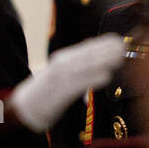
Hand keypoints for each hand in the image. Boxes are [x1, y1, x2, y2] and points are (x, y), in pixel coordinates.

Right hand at [9, 33, 125, 131]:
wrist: (25, 107)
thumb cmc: (47, 92)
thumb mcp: (61, 75)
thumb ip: (79, 68)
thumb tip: (103, 64)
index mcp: (62, 59)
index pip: (85, 48)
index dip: (102, 43)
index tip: (118, 39)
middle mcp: (60, 65)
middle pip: (86, 54)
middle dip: (106, 49)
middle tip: (123, 46)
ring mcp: (60, 78)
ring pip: (84, 66)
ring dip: (103, 61)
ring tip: (119, 58)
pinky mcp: (60, 93)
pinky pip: (79, 84)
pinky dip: (93, 79)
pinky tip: (106, 77)